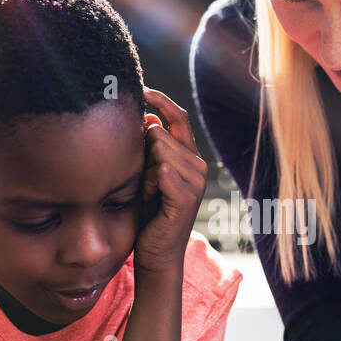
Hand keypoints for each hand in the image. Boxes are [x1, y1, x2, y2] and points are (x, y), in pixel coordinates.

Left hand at [135, 87, 207, 276]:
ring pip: (158, 149)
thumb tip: (147, 116)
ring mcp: (196, 180)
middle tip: (143, 182)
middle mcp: (198, 164)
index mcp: (190, 156)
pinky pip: (161, 170)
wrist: (156, 252)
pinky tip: (150, 200)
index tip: (141, 88)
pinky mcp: (187, 196)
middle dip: (142, 153)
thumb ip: (150, 147)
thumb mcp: (146, 173)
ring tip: (147, 193)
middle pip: (160, 132)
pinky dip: (148, 184)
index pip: (178, 117)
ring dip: (144, 171)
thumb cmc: (148, 213)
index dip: (160, 100)